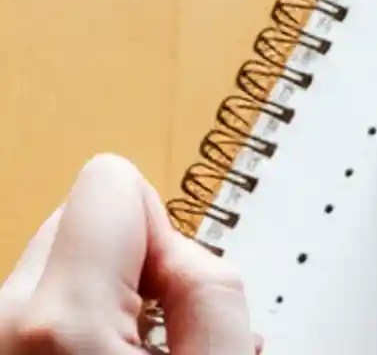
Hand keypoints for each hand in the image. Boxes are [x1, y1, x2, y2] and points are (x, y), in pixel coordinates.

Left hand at [0, 154, 256, 353]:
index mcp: (63, 317)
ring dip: (113, 299)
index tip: (169, 288)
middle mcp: (8, 318)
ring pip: (68, 263)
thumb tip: (182, 250)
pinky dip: (88, 325)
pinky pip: (48, 301)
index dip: (161, 225)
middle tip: (160, 335)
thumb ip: (213, 285)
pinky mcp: (2, 346)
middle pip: (86, 218)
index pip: (107, 180)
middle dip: (137, 263)